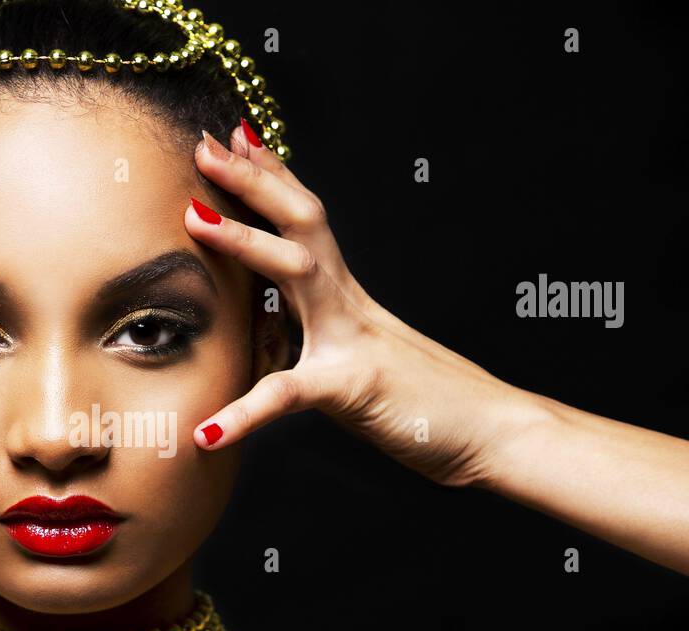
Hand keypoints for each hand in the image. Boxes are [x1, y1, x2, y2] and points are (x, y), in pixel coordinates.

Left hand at [184, 123, 540, 486]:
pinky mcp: (352, 391)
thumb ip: (330, 347)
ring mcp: (351, 342)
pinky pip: (289, 396)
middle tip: (203, 142)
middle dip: (251, 180)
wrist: (497, 433)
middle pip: (300, 222)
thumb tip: (293, 342)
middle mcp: (349, 307)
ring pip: (297, 271)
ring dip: (243, 240)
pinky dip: (245, 416)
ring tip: (191, 217)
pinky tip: (207, 432)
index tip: (236, 138)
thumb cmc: (435, 405)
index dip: (273, 178)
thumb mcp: (368, 365)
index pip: (307, 223)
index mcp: (347, 300)